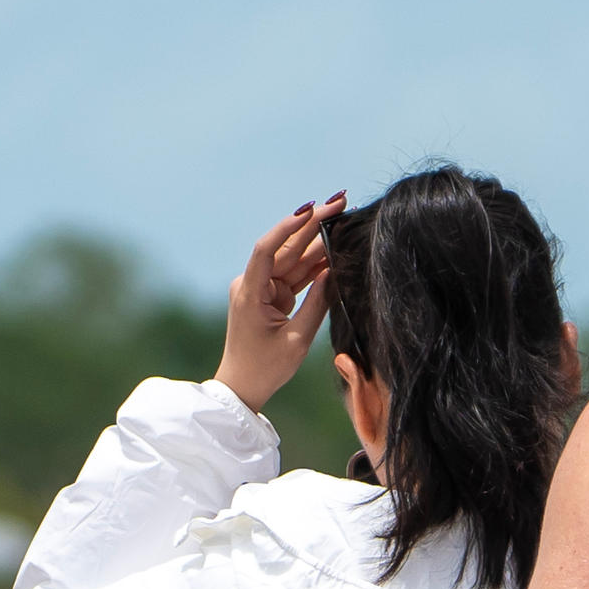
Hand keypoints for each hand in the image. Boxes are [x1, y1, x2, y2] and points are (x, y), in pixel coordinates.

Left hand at [216, 195, 341, 410]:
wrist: (243, 387)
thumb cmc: (266, 368)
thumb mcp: (297, 339)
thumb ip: (317, 304)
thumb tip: (332, 272)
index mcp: (250, 292)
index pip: (267, 249)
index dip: (289, 226)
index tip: (312, 208)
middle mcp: (253, 283)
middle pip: (285, 247)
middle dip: (313, 224)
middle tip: (341, 201)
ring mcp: (262, 288)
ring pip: (293, 258)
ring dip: (318, 240)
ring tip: (344, 217)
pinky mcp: (271, 295)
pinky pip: (295, 274)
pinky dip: (315, 263)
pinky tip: (336, 247)